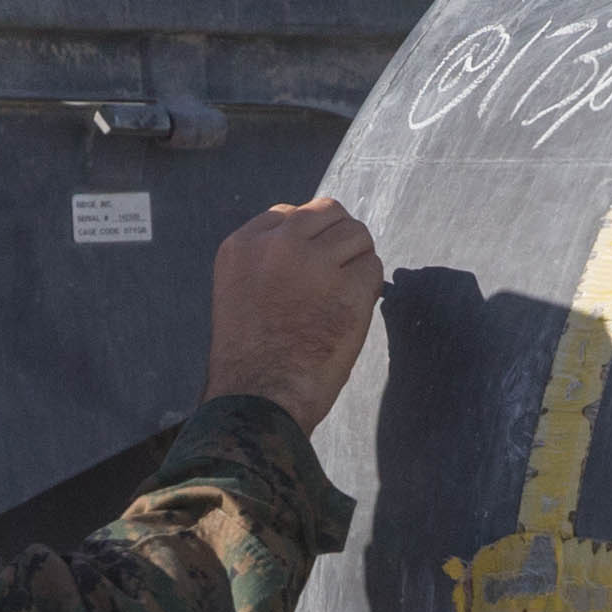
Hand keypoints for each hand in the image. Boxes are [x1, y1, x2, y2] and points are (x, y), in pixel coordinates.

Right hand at [203, 198, 382, 430]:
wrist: (257, 399)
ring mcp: (315, 264)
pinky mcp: (348, 288)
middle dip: (338, 239)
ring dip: (357, 261)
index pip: (288, 213)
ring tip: (344, 296)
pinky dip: (369, 288)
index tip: (308, 267)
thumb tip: (314, 247)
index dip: (306, 239)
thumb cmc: (248, 360)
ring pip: (357, 235)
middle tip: (338, 273)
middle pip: (328, 212)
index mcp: (242, 246)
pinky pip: (373, 268)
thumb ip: (267, 263)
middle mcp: (278, 245)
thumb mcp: (238, 294)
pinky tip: (352, 312)